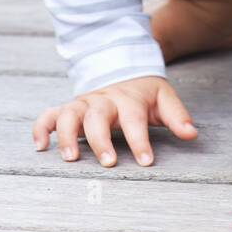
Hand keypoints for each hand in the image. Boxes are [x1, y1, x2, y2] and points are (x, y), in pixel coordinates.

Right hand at [32, 76, 196, 167]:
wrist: (121, 68)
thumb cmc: (144, 93)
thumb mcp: (163, 98)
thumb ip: (177, 116)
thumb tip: (192, 134)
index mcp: (129, 99)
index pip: (135, 119)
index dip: (140, 141)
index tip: (146, 162)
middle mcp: (103, 100)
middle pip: (98, 117)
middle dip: (101, 140)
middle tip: (109, 163)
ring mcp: (83, 103)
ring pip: (69, 115)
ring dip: (67, 135)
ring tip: (70, 159)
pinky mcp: (68, 108)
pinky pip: (49, 116)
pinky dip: (42, 129)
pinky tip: (40, 147)